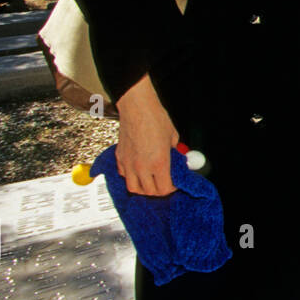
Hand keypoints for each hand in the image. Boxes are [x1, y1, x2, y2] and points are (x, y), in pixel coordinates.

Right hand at [115, 73, 179, 196]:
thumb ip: (176, 152)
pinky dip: (130, 177)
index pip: (164, 189)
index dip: (172, 189)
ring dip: (143, 188)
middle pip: (149, 192)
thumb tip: (179, 159)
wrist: (137, 107)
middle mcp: (142, 167)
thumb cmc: (155, 119)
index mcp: (159, 164)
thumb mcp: (173, 137)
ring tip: (150, 182)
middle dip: (158, 190)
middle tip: (164, 183)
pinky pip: (123, 175)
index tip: (175, 184)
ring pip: (133, 188)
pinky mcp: (119, 158)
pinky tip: (137, 170)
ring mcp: (128, 164)